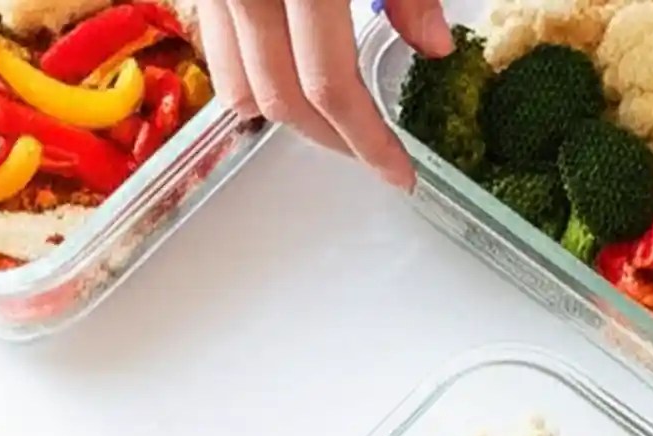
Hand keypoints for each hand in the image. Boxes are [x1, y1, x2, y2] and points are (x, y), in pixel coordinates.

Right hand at [198, 0, 454, 190]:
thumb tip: (434, 47)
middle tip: (374, 152)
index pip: (331, 87)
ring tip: (336, 121)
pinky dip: (254, 79)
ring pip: (238, 90)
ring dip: (289, 118)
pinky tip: (293, 73)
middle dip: (333, 140)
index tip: (401, 172)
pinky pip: (218, 53)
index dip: (369, 140)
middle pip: (282, 101)